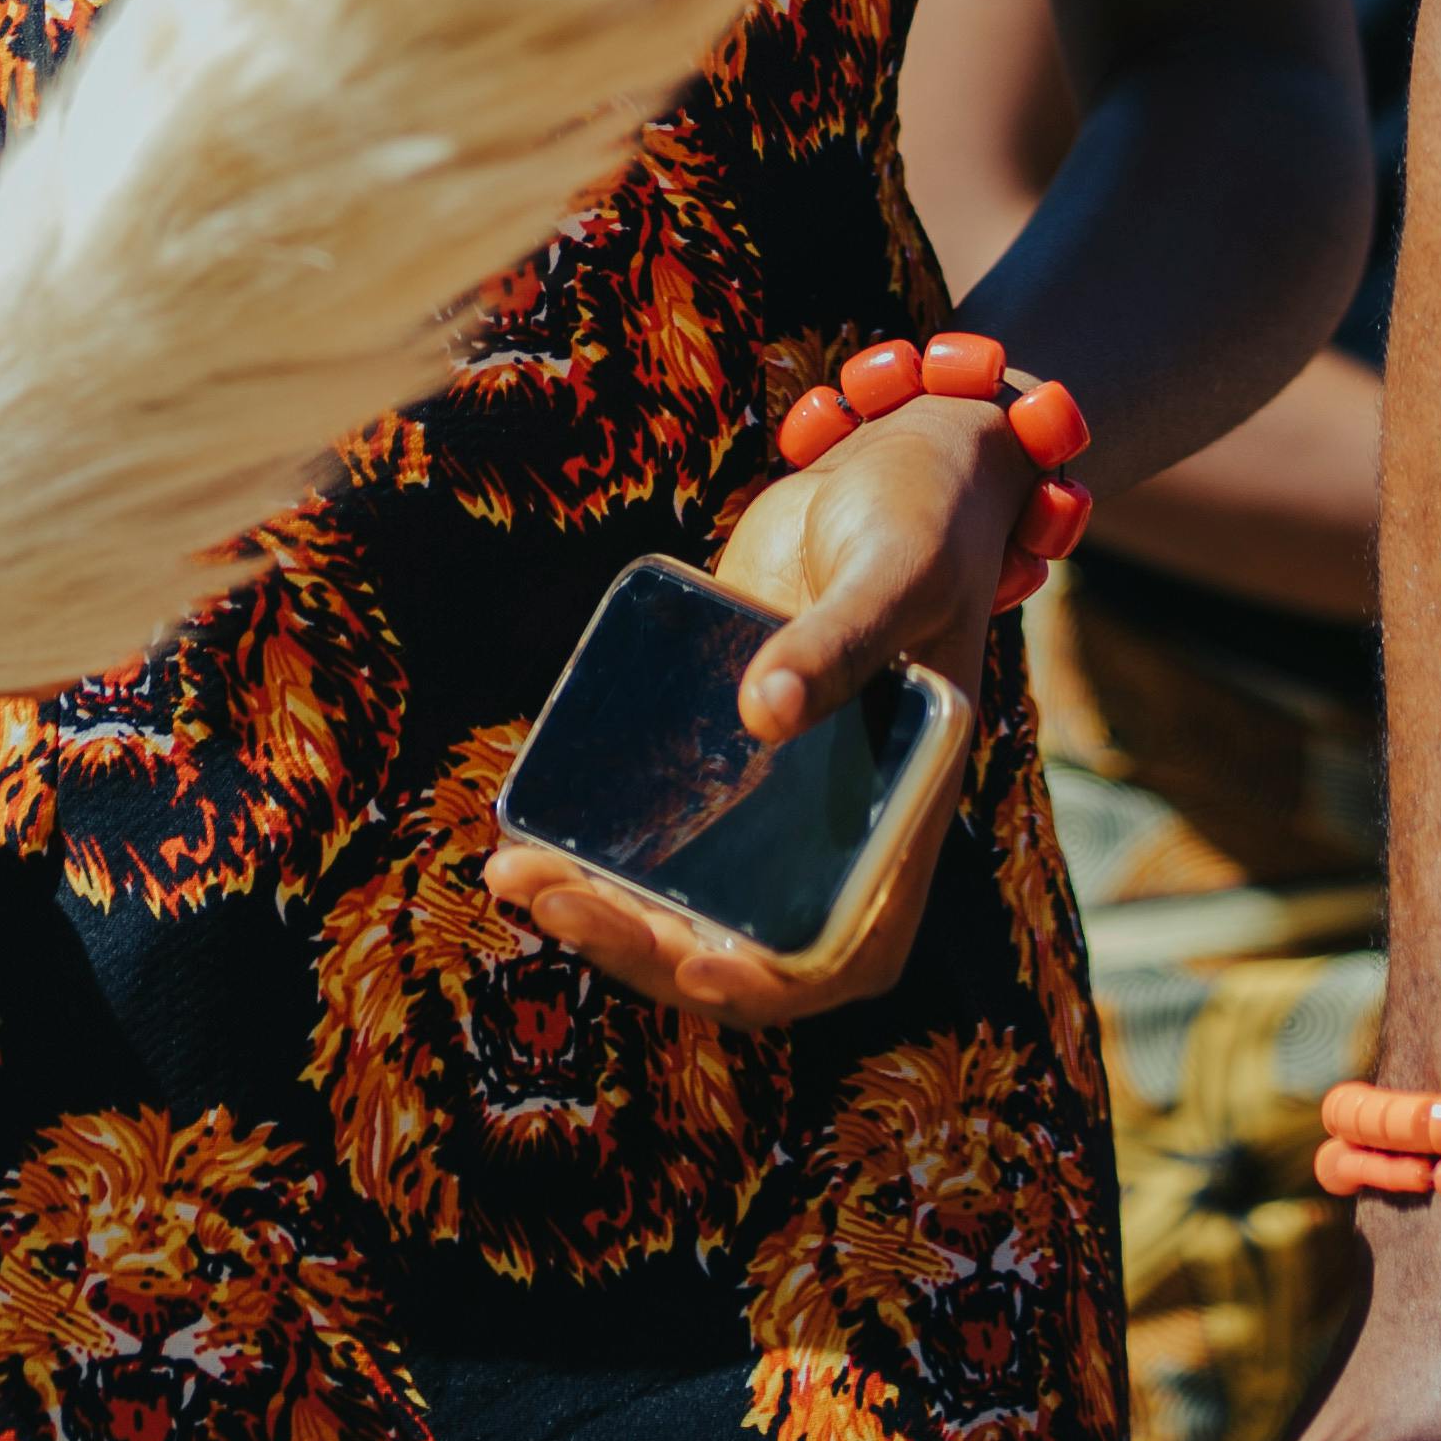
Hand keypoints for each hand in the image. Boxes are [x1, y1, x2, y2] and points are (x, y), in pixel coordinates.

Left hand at [481, 399, 1027, 1027]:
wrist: (890, 459)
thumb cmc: (924, 516)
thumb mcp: (897, 571)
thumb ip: (841, 638)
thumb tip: (765, 713)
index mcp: (902, 811)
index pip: (848, 947)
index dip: (775, 981)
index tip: (698, 967)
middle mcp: (832, 822)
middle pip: (740, 938)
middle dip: (643, 940)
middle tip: (552, 897)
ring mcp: (769, 786)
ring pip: (684, 893)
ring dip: (602, 904)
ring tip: (515, 872)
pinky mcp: (715, 736)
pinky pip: (653, 816)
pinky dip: (592, 836)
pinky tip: (525, 820)